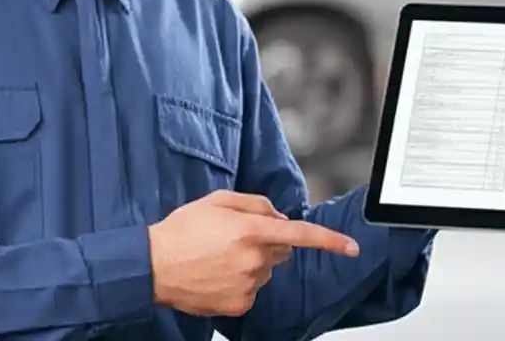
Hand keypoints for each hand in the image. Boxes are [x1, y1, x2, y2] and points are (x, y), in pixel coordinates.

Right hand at [149, 190, 359, 316]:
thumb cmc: (182, 231)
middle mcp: (254, 259)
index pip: (301, 235)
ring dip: (252, 263)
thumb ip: (255, 204)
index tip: (352, 247)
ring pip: (265, 271)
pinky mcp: (239, 304)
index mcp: (251, 230)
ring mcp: (248, 285)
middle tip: (233, 238)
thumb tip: (279, 217)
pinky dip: (240, 282)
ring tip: (218, 257)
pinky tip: (217, 275)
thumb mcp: (218, 201)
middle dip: (267, 243)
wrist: (152, 266)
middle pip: (281, 251)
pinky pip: (252, 290)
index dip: (330, 241)